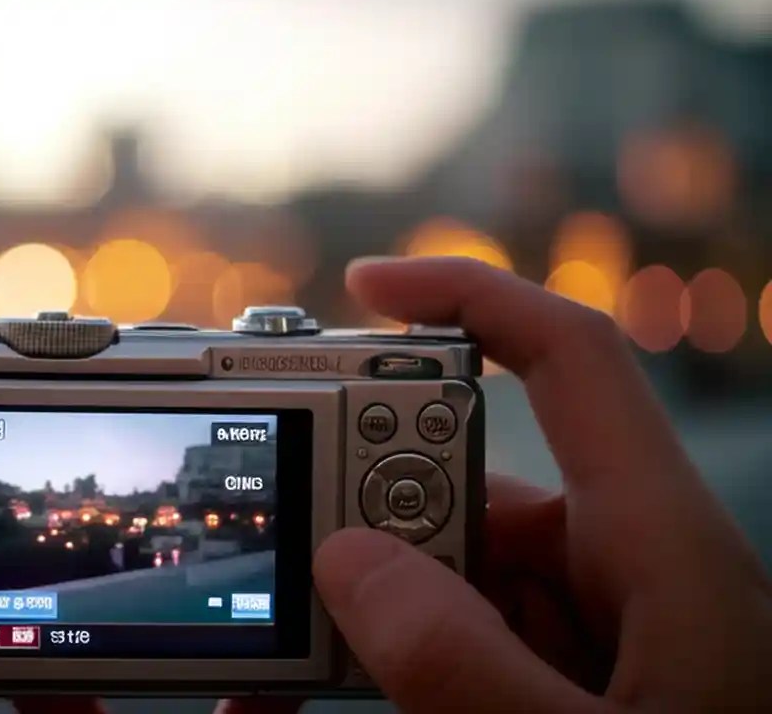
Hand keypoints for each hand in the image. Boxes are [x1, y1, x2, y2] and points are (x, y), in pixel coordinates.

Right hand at [313, 257, 771, 711]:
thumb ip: (471, 671)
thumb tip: (352, 566)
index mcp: (660, 548)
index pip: (573, 366)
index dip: (473, 300)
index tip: (367, 287)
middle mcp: (625, 571)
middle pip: (477, 483)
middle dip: (378, 510)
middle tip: (302, 565)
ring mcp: (593, 631)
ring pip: (456, 574)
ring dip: (375, 604)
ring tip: (299, 661)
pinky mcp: (565, 680)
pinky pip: (464, 639)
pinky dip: (398, 654)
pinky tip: (340, 690)